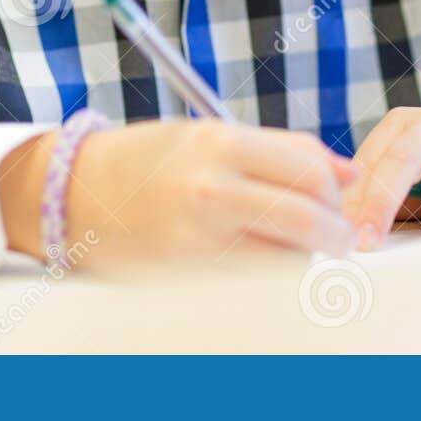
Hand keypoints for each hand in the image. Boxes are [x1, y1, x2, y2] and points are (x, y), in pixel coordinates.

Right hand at [0, 120, 357, 267]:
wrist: (73, 194)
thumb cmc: (147, 161)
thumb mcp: (209, 137)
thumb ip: (278, 150)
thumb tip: (347, 172)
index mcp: (219, 142)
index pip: (308, 167)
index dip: (334, 187)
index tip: (338, 199)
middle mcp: (211, 188)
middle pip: (308, 217)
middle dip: (335, 233)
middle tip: (337, 238)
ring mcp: (198, 237)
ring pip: (288, 260)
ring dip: (302, 258)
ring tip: (288, 248)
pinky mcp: (187, 275)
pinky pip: (254, 283)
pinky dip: (268, 277)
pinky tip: (254, 261)